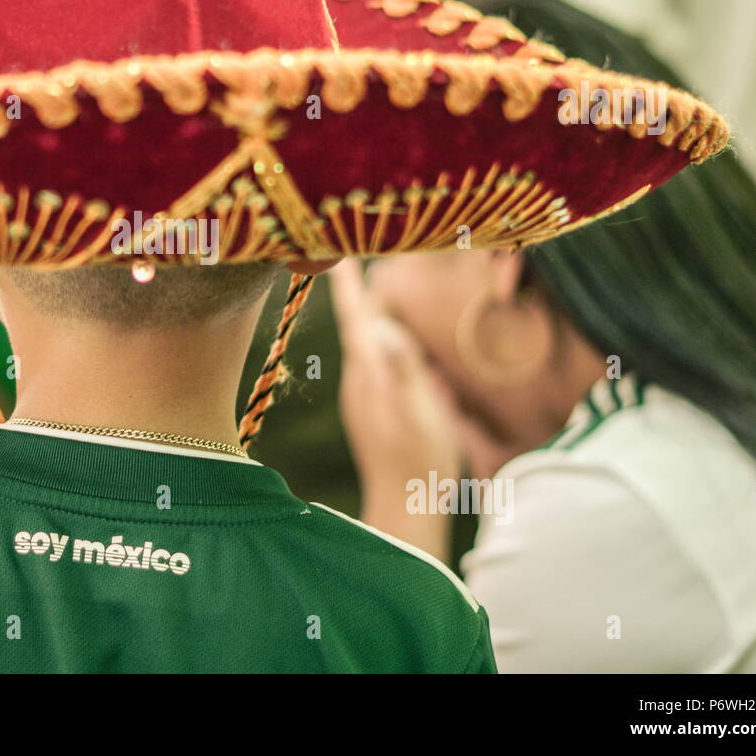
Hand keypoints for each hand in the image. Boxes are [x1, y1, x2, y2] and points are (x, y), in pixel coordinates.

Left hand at [329, 259, 495, 549]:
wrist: (407, 506)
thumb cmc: (421, 459)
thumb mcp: (420, 412)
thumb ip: (403, 370)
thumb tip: (384, 327)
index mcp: (370, 372)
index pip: (355, 315)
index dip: (348, 282)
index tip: (335, 250)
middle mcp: (361, 378)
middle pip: (356, 321)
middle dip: (354, 287)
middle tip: (347, 248)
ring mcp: (366, 394)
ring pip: (365, 339)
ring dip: (365, 310)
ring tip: (366, 280)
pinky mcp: (377, 407)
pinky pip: (377, 360)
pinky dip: (380, 337)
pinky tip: (389, 333)